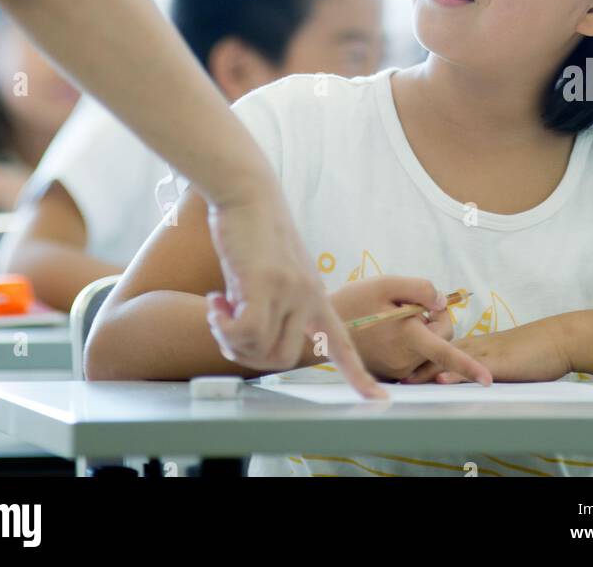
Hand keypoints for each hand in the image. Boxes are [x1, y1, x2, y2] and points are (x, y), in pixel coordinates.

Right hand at [204, 186, 390, 399]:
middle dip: (249, 354)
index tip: (378, 401)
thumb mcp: (274, 271)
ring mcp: (290, 291)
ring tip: (219, 308)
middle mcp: (309, 297)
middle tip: (227, 326)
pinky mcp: (265, 283)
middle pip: (283, 359)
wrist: (247, 192)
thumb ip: (272, 303)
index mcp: (316, 296)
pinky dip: (224, 327)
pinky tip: (215, 302)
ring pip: (262, 349)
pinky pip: (245, 332)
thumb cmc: (254, 231)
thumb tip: (249, 335)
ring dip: (231, 339)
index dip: (358, 376)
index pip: (342, 343)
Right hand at [339, 276, 492, 385]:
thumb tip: (442, 302)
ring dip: (422, 329)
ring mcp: (400, 369)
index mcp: (407, 337)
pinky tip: (390, 329)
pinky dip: (412, 340)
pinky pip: (416, 354)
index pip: (445, 352)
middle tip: (410, 302)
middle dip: (436, 318)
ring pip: (430, 346)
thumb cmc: (354, 302)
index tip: (487, 381)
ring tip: (394, 316)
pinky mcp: (393, 373)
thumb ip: (419, 288)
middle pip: (442, 337)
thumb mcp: (386, 283)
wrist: (322, 330)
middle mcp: (406, 359)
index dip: (468, 366)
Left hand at [410, 315, 571, 384]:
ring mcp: (484, 351)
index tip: (394, 366)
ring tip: (404, 381)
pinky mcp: (498, 362)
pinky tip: (441, 379)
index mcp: (470, 344)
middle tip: (388, 374)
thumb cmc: (530, 352)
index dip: (415, 357)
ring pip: (448, 358)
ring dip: (426, 368)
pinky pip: (473, 367)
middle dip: (411, 363)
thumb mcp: (498, 358)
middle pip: (435, 352)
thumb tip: (458, 377)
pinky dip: (456, 373)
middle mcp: (472, 345)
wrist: (556, 341)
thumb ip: (478, 365)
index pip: (435, 350)